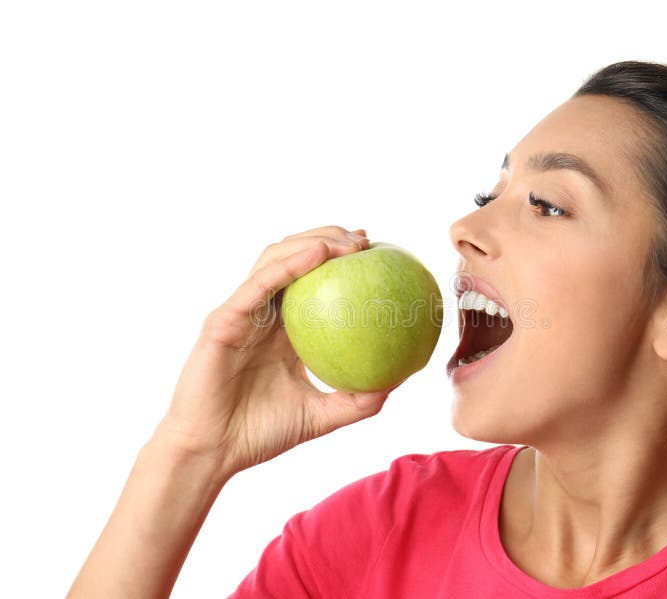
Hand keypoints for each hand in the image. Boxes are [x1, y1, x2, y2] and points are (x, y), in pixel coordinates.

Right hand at [154, 226, 399, 479]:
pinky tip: (319, 253)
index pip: (313, 281)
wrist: (213, 452)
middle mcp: (263, 313)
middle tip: (366, 240)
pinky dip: (289, 264)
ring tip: (349, 241)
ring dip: (312, 241)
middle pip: (294, 257)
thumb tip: (399, 381)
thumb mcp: (321, 415)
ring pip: (275, 258)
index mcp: (283, 329)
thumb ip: (358, 400)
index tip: (377, 253)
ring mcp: (242, 312)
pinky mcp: (225, 319)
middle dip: (331, 238)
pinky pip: (260, 283)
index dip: (341, 260)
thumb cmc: (260, 434)